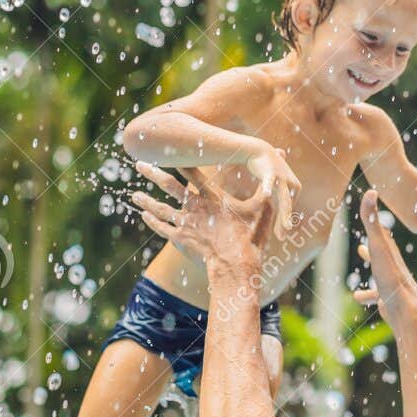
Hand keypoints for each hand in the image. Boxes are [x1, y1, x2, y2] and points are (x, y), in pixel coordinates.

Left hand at [132, 162, 274, 269]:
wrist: (235, 267)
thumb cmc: (251, 238)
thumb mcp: (263, 210)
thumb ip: (268, 189)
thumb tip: (282, 175)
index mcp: (213, 198)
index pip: (194, 174)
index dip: (182, 160)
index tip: (171, 149)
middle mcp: (195, 208)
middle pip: (169, 187)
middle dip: (153, 174)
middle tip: (139, 164)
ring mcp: (185, 225)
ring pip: (160, 209)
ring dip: (146, 200)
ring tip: (134, 194)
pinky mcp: (181, 240)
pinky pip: (163, 229)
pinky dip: (153, 222)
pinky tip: (144, 216)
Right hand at [246, 145, 300, 235]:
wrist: (259, 150)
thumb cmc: (268, 171)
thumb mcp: (275, 188)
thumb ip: (279, 203)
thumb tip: (280, 221)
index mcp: (295, 188)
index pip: (289, 209)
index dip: (283, 222)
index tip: (280, 235)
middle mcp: (291, 184)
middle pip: (288, 207)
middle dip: (285, 222)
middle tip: (284, 236)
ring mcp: (281, 178)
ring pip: (283, 199)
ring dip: (284, 214)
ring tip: (287, 227)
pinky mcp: (270, 173)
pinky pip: (268, 182)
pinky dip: (267, 188)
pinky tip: (266, 194)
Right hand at [352, 190, 416, 326]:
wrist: (405, 311)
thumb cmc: (391, 277)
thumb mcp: (378, 246)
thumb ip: (371, 220)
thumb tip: (370, 192)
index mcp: (390, 252)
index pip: (383, 235)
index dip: (375, 224)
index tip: (372, 216)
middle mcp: (394, 267)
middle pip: (383, 254)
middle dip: (374, 247)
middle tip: (363, 246)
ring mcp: (393, 284)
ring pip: (380, 276)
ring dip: (371, 271)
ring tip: (359, 268)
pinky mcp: (390, 301)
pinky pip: (378, 296)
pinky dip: (368, 295)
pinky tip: (359, 298)